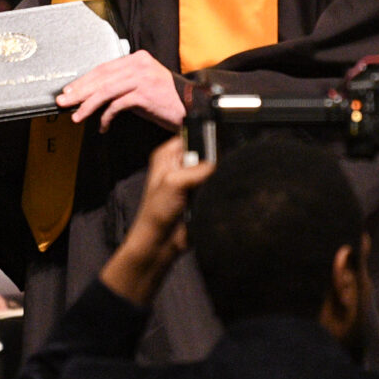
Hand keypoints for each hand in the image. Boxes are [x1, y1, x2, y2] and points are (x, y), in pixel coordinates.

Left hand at [56, 50, 186, 130]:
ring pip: (106, 90)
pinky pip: (118, 105)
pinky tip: (103, 126)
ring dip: (88, 105)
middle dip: (79, 91)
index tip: (70, 91)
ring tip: (77, 116)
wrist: (192, 107)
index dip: (84, 80)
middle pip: (101, 77)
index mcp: (137, 59)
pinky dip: (107, 117)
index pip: (103, 68)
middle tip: (64, 102)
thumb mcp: (142, 87)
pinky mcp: (145, 93)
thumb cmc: (167, 100)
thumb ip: (122, 86)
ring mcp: (142, 77)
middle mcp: (139, 64)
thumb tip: (94, 96)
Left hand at [100, 138, 211, 305]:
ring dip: (217, 177)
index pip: (193, 134)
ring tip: (214, 185)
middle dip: (215, 158)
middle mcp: (181, 164)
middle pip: (208, 151)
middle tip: (218, 168)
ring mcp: (193, 180)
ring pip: (215, 170)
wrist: (161, 244)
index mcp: (168, 154)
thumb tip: (219, 162)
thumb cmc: (157, 213)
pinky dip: (220, 189)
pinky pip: (218, 185)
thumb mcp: (173, 183)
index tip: (221, 140)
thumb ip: (197, 169)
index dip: (207, 136)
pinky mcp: (203, 194)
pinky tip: (220, 193)